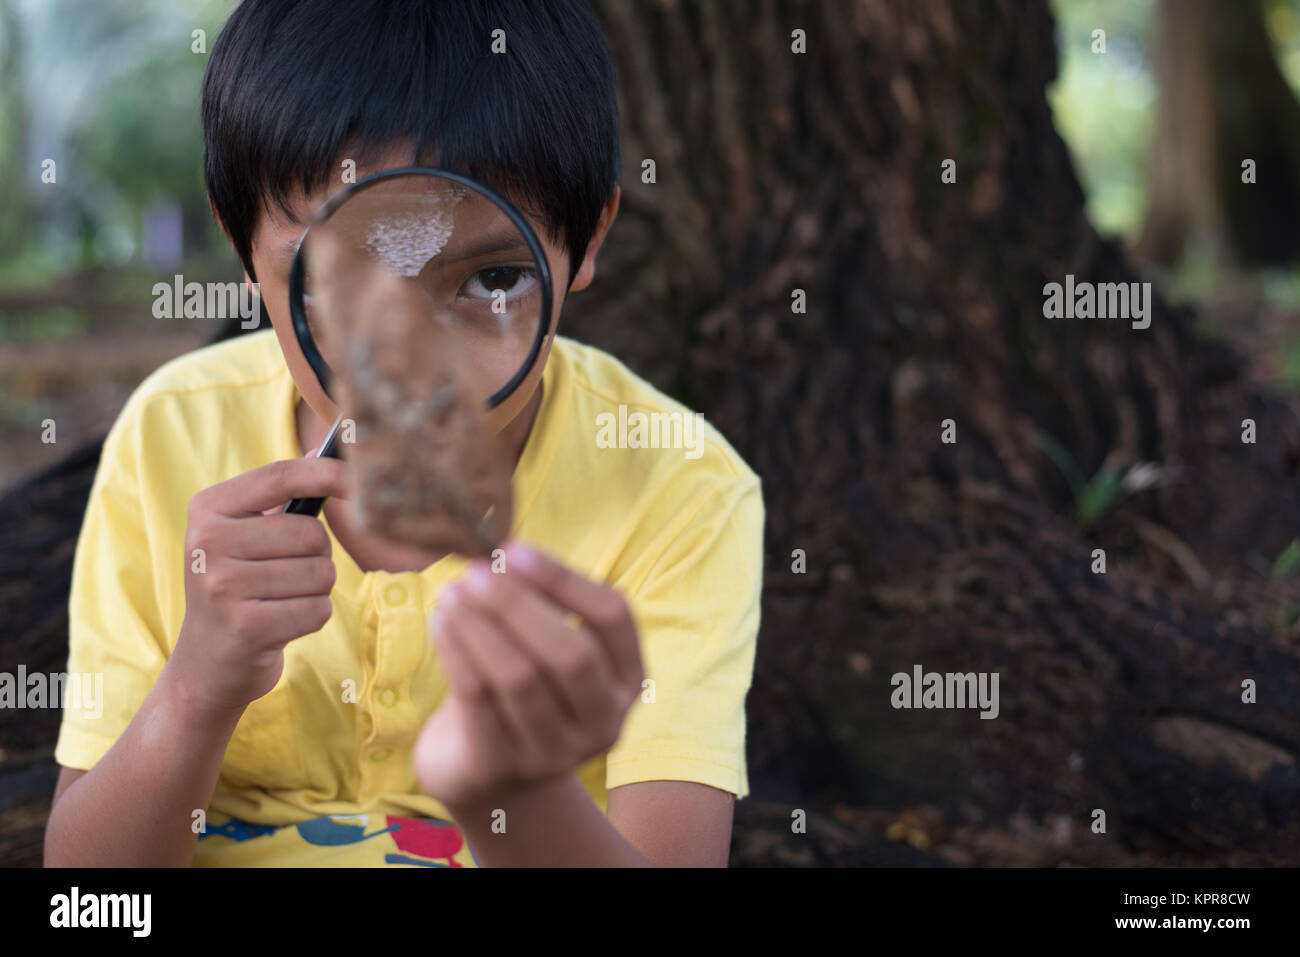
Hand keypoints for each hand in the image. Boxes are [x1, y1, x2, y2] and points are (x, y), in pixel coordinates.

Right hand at [169, 451, 348, 720]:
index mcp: (207, 510)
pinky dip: (312, 617)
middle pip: (310, 533)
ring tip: (281, 600)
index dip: (330, 474)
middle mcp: (207, 544)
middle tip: (288, 574)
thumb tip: (326, 450)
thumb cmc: (238, 585)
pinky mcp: (246, 628)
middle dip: (318, 555)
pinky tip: (282, 623)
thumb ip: (283, 493)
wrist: (208, 664)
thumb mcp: (246, 533)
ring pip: (319, 572)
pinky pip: (317, 609)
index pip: (281, 476)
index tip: (360, 481)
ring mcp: (222, 587)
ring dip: (316, 589)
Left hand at [414, 542, 643, 811]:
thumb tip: (505, 559)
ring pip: (519, 677)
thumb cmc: (523, 689)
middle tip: (476, 572)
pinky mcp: (503, 769)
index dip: (565, 580)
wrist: (491, 775)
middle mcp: (604, 722)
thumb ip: (539, 605)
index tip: (515, 550)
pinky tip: (440, 622)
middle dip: (519, 606)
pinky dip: (457, 652)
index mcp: (628, 680)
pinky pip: (478, 699)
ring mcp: (557, 754)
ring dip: (480, 626)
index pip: (613, 618)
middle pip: (572, 654)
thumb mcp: (545, 648)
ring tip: (452, 592)